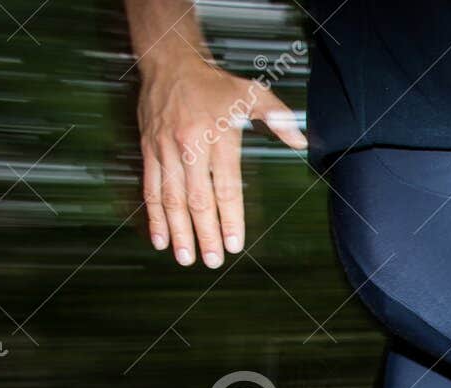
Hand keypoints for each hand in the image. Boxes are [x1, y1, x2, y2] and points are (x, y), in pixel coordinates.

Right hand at [137, 54, 305, 266]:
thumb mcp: (252, 93)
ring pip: (171, 199)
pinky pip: (150, 188)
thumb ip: (279, 118)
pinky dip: (154, 216)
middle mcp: (190, 147)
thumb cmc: (214, 83)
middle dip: (205, 234)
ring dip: (178, 232)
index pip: (226, 187)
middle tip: (214, 261)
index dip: (230, 218)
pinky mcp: (149, 151)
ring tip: (187, 258)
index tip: (235, 244)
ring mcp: (166, 150)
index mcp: (217, 137)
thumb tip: (301, 142)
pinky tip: (159, 239)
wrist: (169, 63)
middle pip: (197, 199)